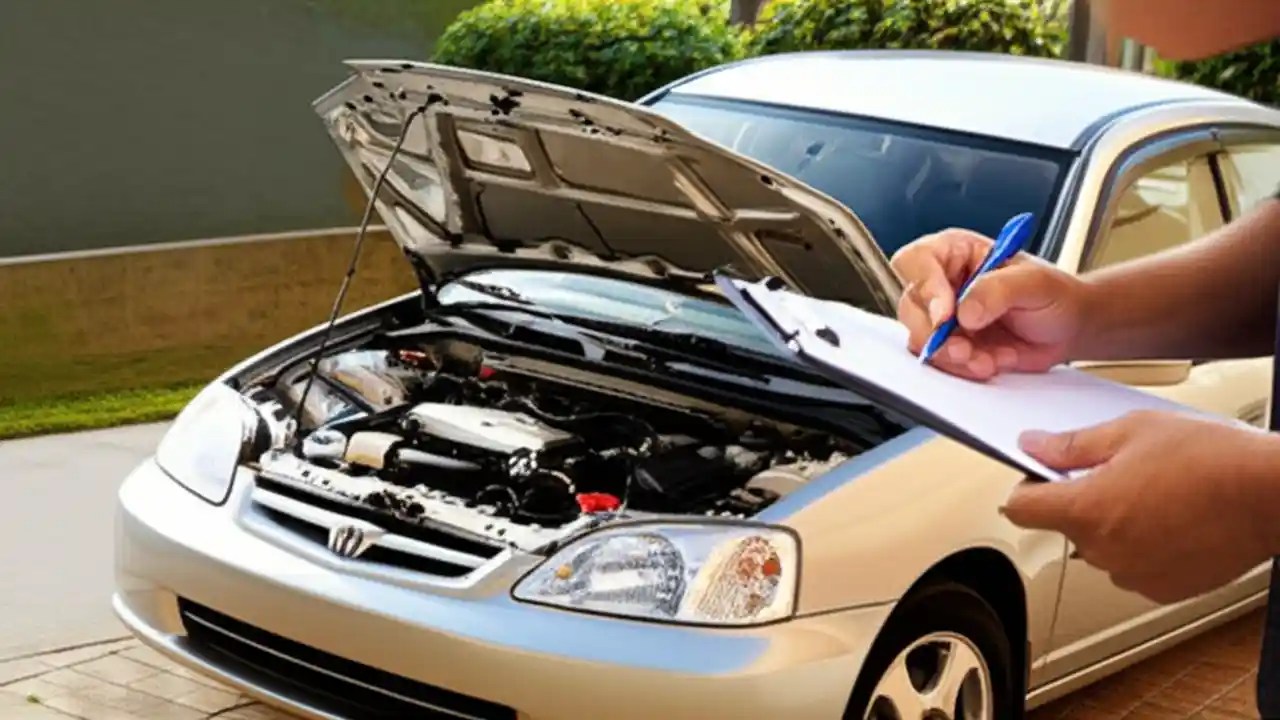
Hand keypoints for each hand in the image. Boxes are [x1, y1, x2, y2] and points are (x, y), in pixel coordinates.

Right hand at [891, 228, 1087, 379]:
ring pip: (921, 339)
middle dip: (935, 334)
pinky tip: (991, 363)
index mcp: (956, 252)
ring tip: (985, 360)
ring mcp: (944, 318)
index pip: (917, 261)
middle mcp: (943, 283)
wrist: (1069, 328)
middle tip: (963, 349)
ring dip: (951, 357)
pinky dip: (963, 369)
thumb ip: (996, 291)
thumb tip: (964, 311)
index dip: (925, 288)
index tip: (946, 315)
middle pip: (911, 306)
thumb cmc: (1055, 294)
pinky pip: (940, 362)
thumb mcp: (1033, 283)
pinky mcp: (951, 346)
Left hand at [1002, 410, 1279, 603]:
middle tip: (1119, 472)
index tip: (1040, 477)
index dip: (1027, 488)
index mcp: (1087, 510)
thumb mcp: (1132, 431)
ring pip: (1101, 547)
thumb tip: (1033, 446)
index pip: (1021, 509)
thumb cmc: (1211, 459)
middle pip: (1065, 526)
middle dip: (1081, 500)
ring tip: (1155, 494)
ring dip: (1115, 524)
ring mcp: (1133, 574)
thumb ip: (1073, 445)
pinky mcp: (1164, 589)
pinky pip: (1134, 566)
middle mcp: (1104, 551)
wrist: (1272, 496)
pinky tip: (1173, 520)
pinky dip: (1144, 546)